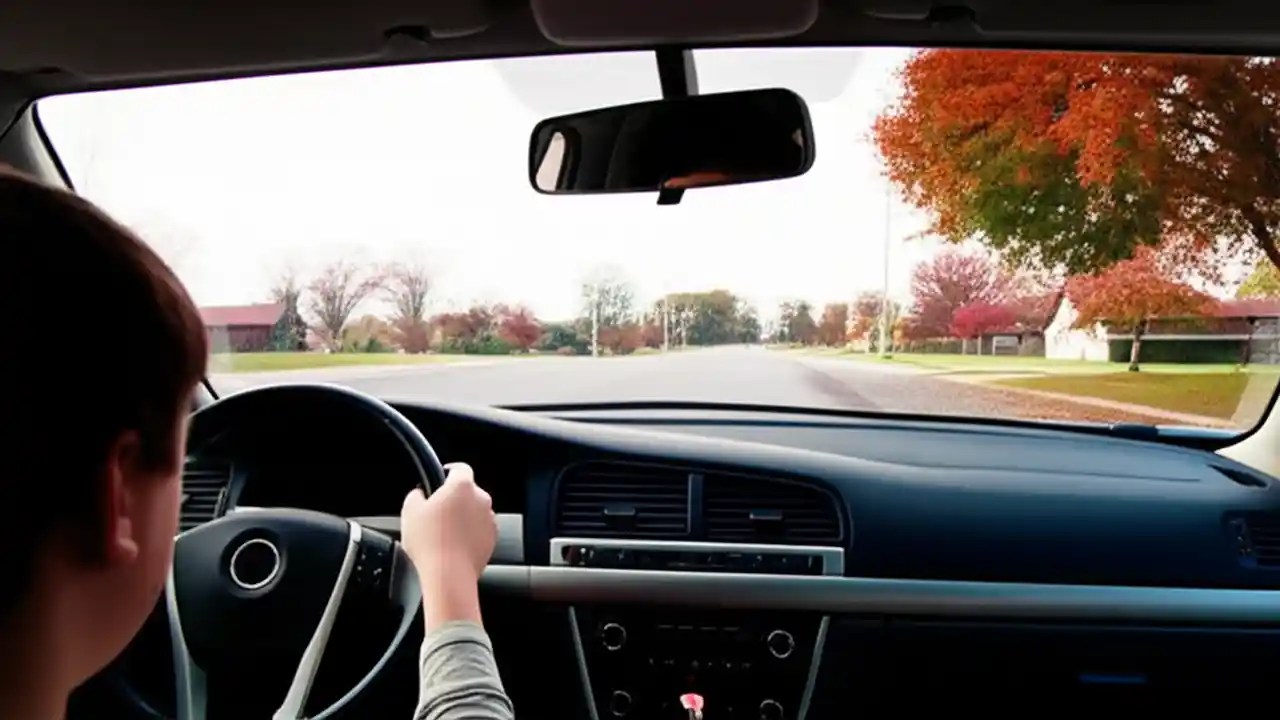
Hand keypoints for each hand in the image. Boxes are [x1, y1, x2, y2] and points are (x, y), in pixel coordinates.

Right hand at [400, 462, 495, 628]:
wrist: (449, 575)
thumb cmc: (429, 543)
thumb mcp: (410, 511)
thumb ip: (415, 495)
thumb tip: (419, 495)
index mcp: (462, 486)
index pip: (460, 468)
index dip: (448, 471)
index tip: (441, 478)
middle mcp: (481, 500)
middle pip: (468, 492)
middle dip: (454, 499)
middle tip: (435, 512)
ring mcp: (490, 520)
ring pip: (475, 512)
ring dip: (463, 517)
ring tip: (443, 533)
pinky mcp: (492, 539)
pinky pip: (480, 530)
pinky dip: (470, 534)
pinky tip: (453, 545)